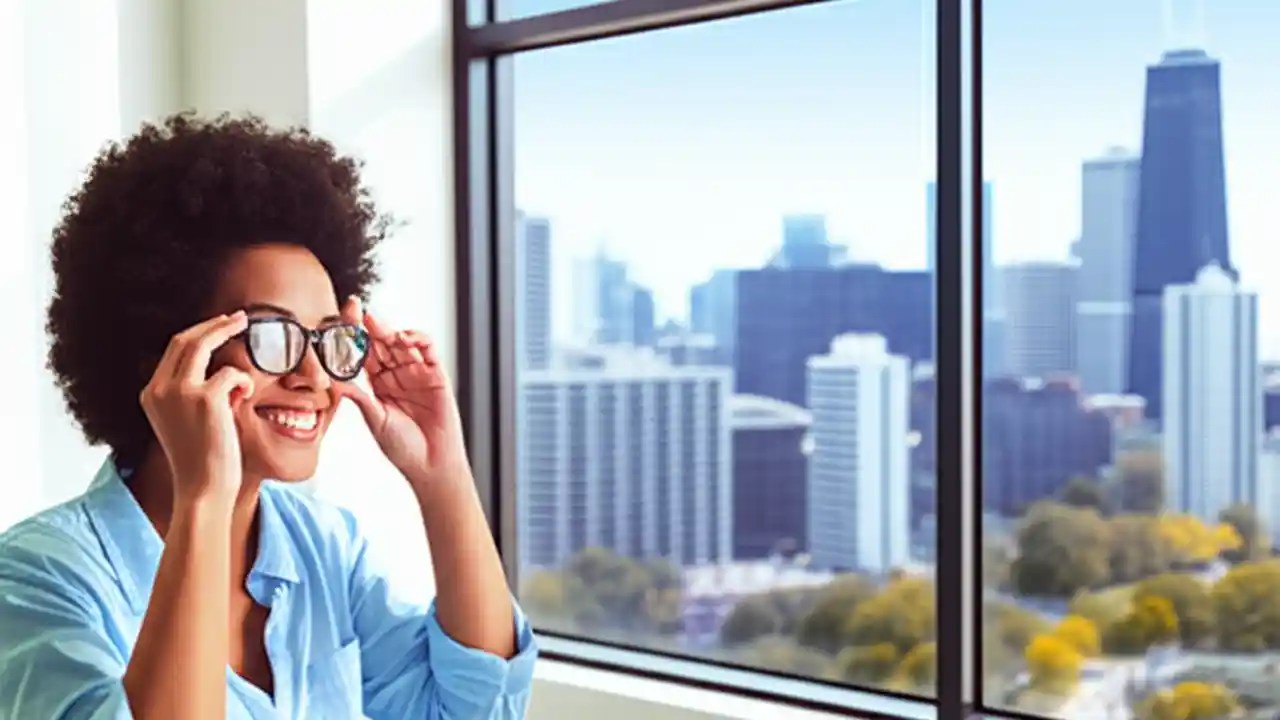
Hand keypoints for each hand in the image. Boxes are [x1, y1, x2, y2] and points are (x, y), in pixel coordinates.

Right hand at [139, 312, 253, 504]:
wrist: (202, 489)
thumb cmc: (201, 459)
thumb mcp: (187, 421)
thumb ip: (191, 394)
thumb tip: (217, 369)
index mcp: (151, 394)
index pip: (172, 350)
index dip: (198, 332)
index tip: (221, 325)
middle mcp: (159, 389)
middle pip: (184, 339)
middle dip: (213, 324)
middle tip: (239, 317)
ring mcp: (180, 392)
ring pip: (202, 345)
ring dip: (227, 333)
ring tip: (247, 328)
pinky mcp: (205, 399)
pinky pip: (232, 373)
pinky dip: (244, 381)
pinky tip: (245, 399)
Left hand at [335, 298, 470, 489]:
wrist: (430, 465)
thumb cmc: (403, 448)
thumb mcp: (375, 419)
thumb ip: (359, 397)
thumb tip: (335, 382)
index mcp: (378, 385)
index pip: (364, 355)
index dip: (354, 338)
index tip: (342, 322)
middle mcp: (397, 376)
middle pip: (382, 344)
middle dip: (370, 327)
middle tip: (356, 311)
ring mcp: (417, 374)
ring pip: (403, 343)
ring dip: (390, 331)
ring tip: (377, 325)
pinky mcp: (436, 375)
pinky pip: (428, 350)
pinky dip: (418, 339)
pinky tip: (404, 337)